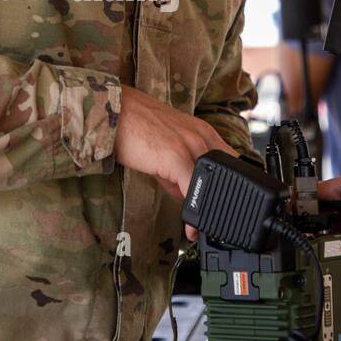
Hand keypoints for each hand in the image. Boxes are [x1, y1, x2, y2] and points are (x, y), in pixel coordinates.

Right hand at [113, 85, 234, 238]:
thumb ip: (179, 173)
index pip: (229, 164)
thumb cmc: (132, 127)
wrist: (111, 111)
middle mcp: (202, 137)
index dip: (226, 189)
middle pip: (226, 177)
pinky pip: (192, 188)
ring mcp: (191, 145)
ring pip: (212, 185)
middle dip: (219, 202)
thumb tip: (187, 199)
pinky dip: (193, 210)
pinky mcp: (175, 156)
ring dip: (207, 210)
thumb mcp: (164, 148)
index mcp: (203, 133)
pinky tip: (190, 226)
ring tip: (197, 229)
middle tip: (210, 223)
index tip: (219, 209)